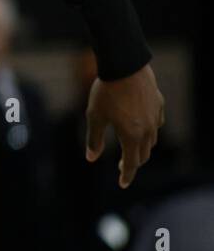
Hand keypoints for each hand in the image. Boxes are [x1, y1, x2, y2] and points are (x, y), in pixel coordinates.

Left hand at [85, 62, 165, 187]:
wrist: (125, 66)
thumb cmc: (106, 92)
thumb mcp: (95, 116)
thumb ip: (94, 139)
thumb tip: (91, 158)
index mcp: (131, 135)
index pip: (131, 163)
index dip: (126, 175)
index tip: (122, 184)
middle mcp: (148, 129)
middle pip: (143, 154)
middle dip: (133, 163)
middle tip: (121, 166)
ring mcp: (156, 117)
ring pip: (151, 140)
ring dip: (141, 148)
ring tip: (130, 148)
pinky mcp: (159, 104)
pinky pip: (156, 124)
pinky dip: (148, 131)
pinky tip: (141, 128)